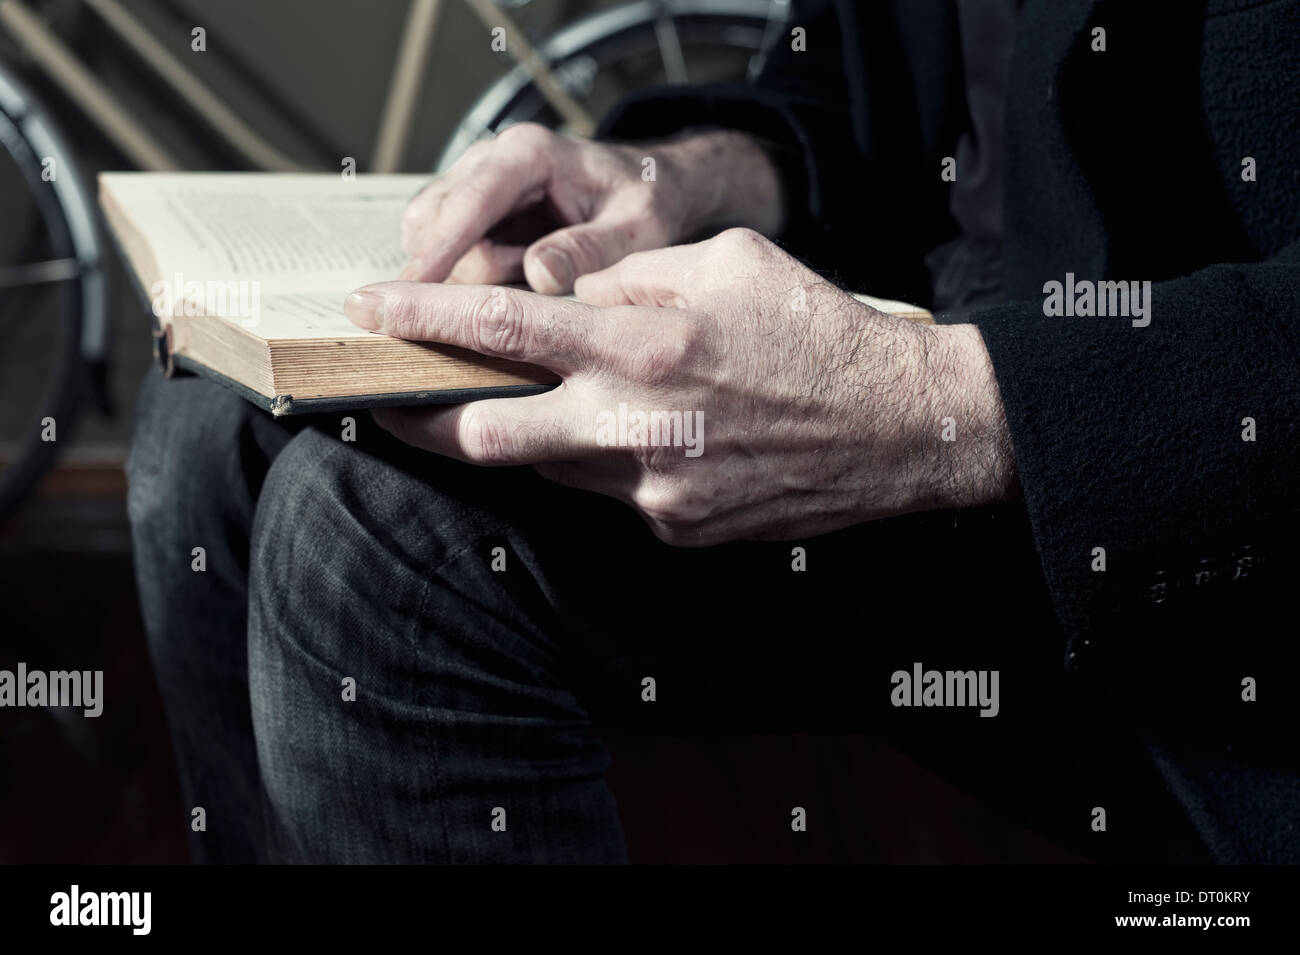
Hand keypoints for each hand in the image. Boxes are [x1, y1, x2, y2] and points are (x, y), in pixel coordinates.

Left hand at [344, 229, 1016, 544]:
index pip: (503, 326)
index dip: (423, 319)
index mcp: (644, 344)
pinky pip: (609, 490)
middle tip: (382, 398)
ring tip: (522, 403)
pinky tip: (642, 436)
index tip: (369, 312)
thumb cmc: (817, 329)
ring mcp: (653, 486)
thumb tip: (571, 294)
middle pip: (486, 430)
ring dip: (522, 433)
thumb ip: (633, 277)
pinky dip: (603, 458)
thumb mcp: (725, 263)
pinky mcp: (676, 526)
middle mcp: (635, 423)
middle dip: (419, 416)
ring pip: (547, 463)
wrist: (899, 427)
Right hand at [398, 124, 784, 292]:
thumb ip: (589, 250)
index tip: (414, 288)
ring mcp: (474, 184)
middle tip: (521, 283)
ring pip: (430, 236)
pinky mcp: (470, 212)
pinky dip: (467, 273)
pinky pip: (444, 249)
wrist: (647, 185)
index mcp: (529, 154)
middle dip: (461, 267)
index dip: (440, 247)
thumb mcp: (636, 228)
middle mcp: (491, 161)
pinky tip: (511, 275)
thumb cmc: (643, 200)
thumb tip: (539, 275)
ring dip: (467, 272)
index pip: (469, 201)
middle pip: (435, 221)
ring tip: (528, 272)